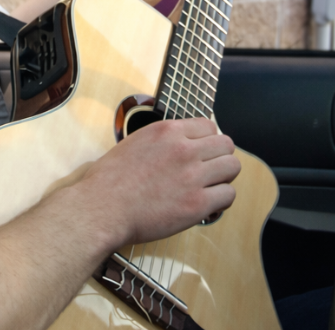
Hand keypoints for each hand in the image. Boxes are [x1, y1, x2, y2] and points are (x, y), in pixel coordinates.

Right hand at [76, 117, 240, 246]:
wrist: (101, 209)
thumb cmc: (108, 181)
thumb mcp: (133, 143)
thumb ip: (160, 141)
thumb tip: (174, 145)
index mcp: (167, 131)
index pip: (209, 125)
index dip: (207, 141)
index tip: (201, 153)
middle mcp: (183, 149)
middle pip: (226, 145)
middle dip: (219, 158)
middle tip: (208, 172)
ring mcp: (192, 176)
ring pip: (232, 167)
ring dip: (224, 178)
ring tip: (210, 188)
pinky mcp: (196, 203)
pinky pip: (228, 195)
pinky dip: (221, 201)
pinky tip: (207, 205)